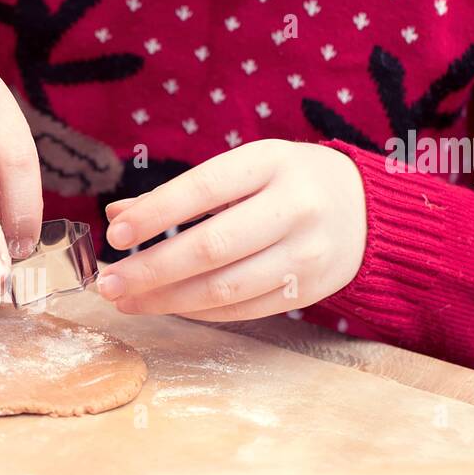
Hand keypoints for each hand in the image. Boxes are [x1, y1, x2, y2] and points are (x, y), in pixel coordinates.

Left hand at [96, 139, 366, 320]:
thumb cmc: (285, 184)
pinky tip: (166, 306)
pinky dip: (196, 311)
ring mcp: (305, 254)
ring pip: (224, 288)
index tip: (116, 234)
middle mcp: (295, 207)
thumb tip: (116, 216)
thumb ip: (180, 193)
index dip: (158, 213)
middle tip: (107, 283)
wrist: (366, 211)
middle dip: (151, 270)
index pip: (205, 188)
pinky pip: (240, 310)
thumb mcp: (242, 170)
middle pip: (212, 248)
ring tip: (125, 300)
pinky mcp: (306, 291)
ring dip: (166, 300)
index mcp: (272, 163)